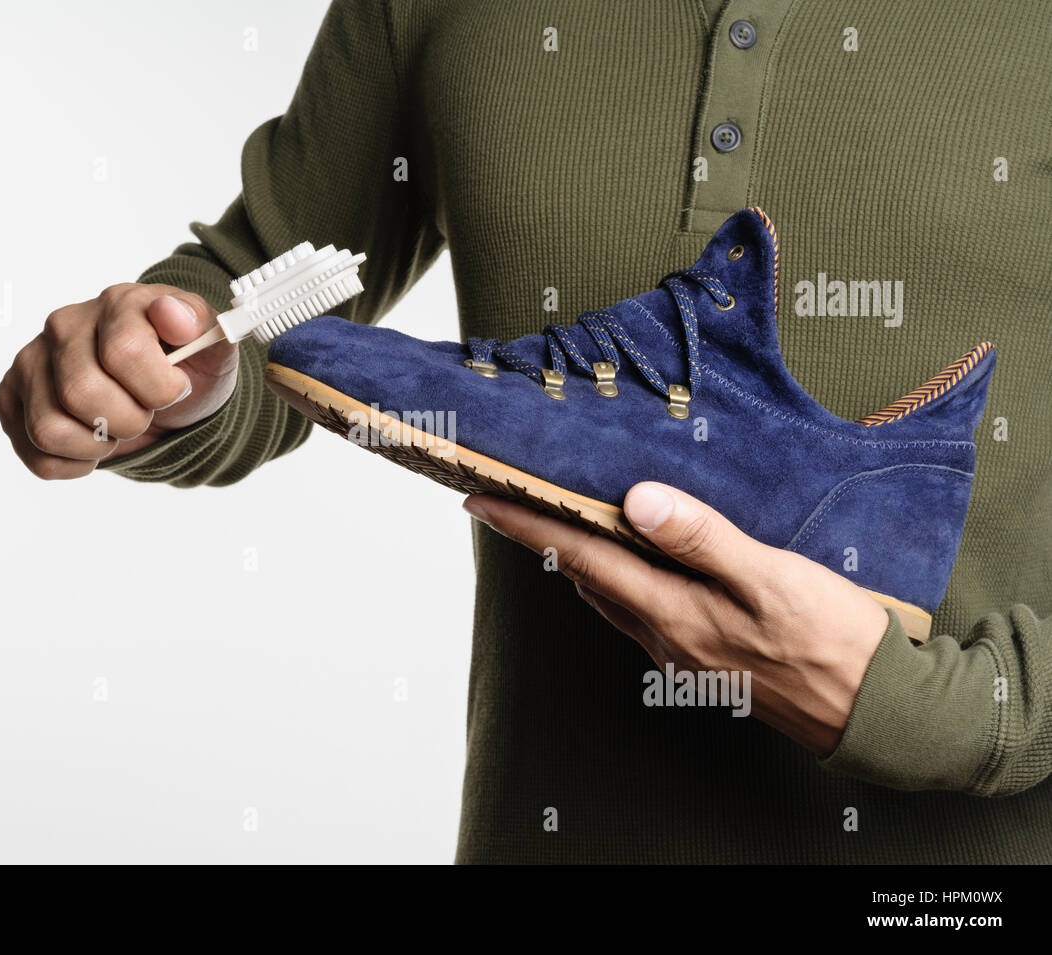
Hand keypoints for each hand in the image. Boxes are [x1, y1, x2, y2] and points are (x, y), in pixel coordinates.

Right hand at [0, 284, 237, 478]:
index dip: (159, 387)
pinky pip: (35, 454)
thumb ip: (197, 323)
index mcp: (116, 303)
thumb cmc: (187, 366)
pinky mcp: (12, 399)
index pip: (123, 352)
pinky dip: (73, 464)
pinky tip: (93, 444)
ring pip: (48, 429)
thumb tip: (170, 313)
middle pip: (80, 394)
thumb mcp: (211, 344)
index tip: (177, 387)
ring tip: (117, 428)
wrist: (167, 392)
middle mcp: (65, 325)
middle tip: (144, 412)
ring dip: (97, 445)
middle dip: (128, 420)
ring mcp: (32, 362)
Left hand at [462, 483, 888, 754]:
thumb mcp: (770, 578)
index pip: (581, 557)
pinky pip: (642, 609)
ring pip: (611, 596)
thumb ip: (702, 539)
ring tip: (558, 520)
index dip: (527, 527)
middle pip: (585, 576)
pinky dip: (620, 577)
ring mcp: (682, 650)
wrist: (875, 711)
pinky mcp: (704, 655)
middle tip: (511, 499)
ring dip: (578, 558)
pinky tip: (634, 558)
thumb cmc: (831, 641)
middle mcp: (665, 635)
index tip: (480, 501)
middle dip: (543, 538)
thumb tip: (638, 501)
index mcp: (674, 612)